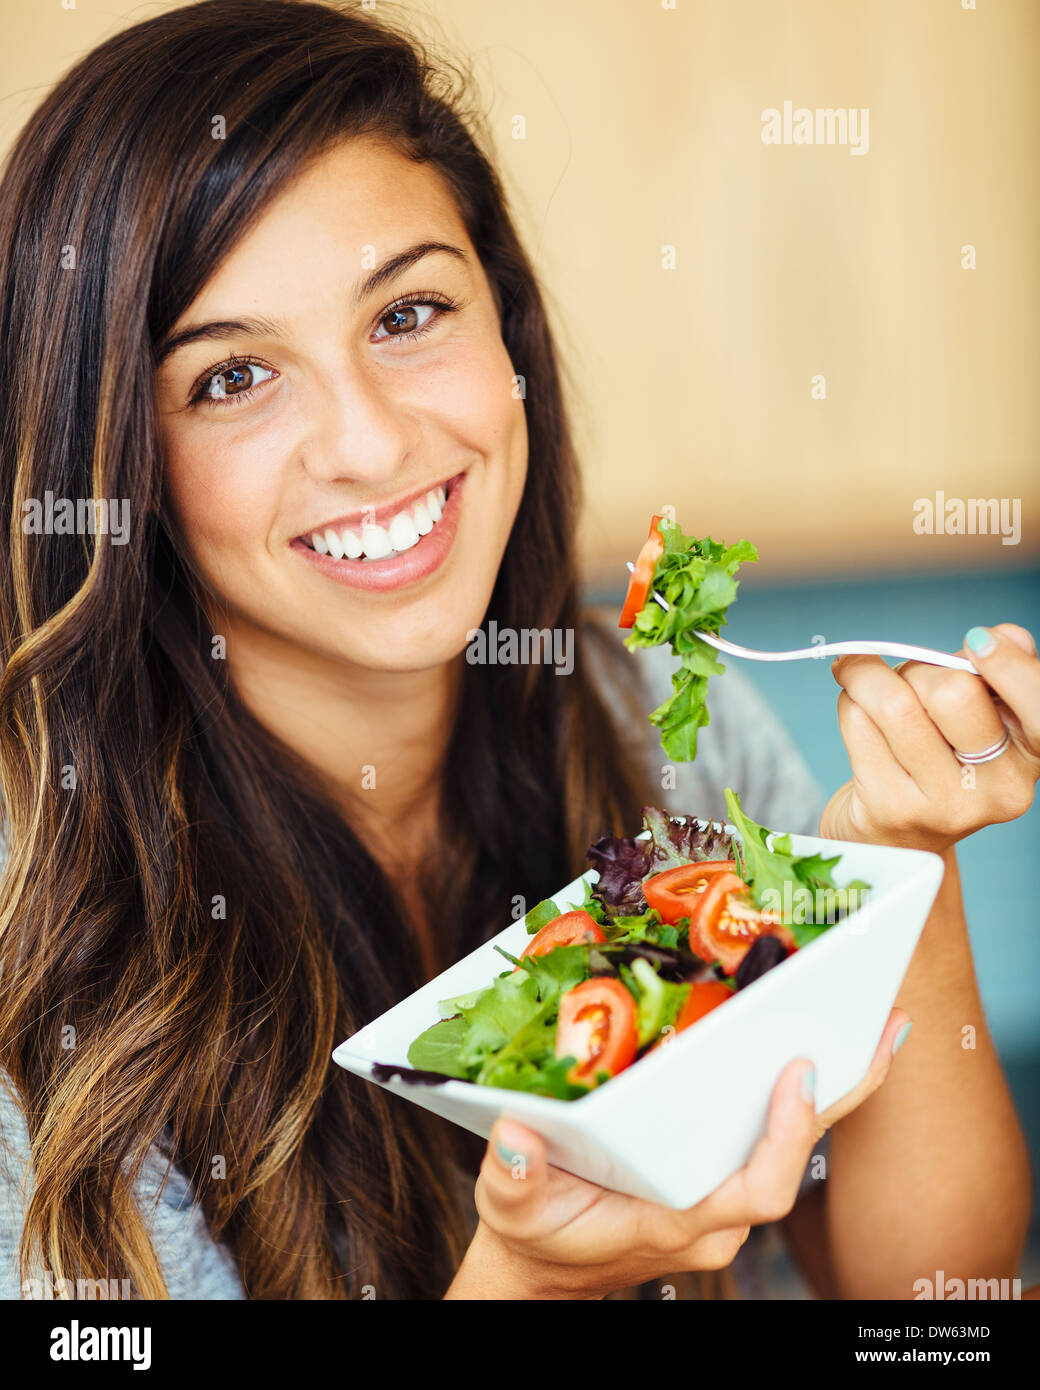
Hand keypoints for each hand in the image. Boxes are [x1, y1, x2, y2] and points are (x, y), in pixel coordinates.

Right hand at [447, 1008, 909, 1298]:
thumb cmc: (532, 1236)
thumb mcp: (512, 1210)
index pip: (760, 1189)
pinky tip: (814, 1035)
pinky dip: (799, 1088)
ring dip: (836, 1083)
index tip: (799, 1073)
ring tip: (872, 1018)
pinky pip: (771, 1128)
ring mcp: (720, 1190)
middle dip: (846, 1092)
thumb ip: (514, 1180)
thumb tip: (516, 1136)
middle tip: (884, 1026)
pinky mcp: (715, 1168)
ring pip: (792, 1137)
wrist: (542, 1264)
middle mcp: (716, 1209)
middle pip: (797, 1153)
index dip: (788, 1136)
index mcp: (679, 1220)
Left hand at [820, 624, 1039, 851]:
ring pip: (895, 702)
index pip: (1039, 703)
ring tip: (867, 682)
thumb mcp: (982, 718)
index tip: (978, 643)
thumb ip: (997, 675)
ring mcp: (943, 805)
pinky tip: (858, 713)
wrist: (895, 836)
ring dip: (871, 676)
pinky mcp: (890, 808)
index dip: (1007, 664)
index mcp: (1030, 756)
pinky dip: (850, 701)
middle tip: (909, 680)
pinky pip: (857, 721)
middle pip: (952, 691)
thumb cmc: (938, 759)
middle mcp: (998, 789)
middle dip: (919, 669)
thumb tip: (1005, 637)